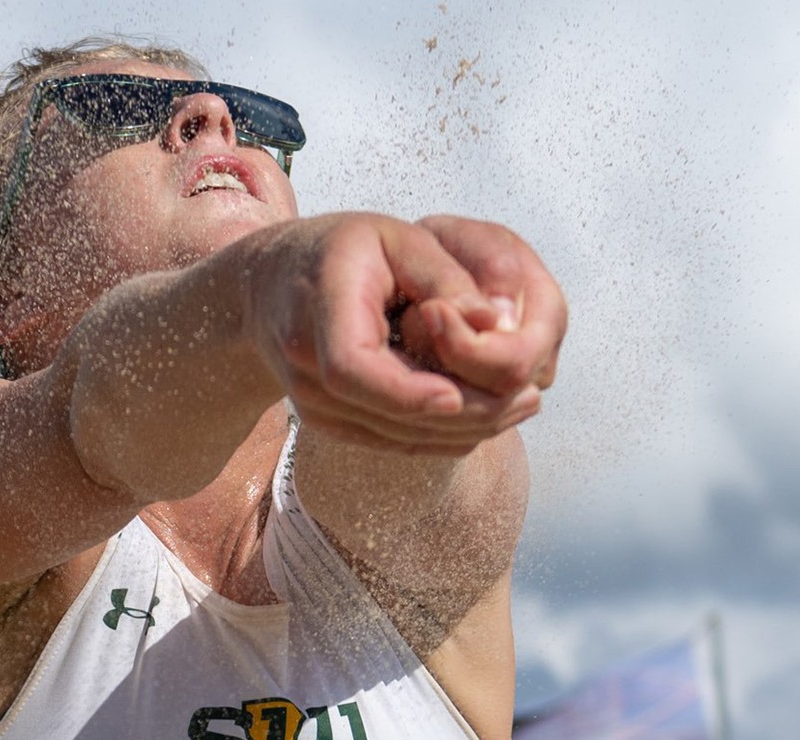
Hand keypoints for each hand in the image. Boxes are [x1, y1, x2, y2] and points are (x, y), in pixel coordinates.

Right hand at [248, 213, 563, 454]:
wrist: (269, 289)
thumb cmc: (339, 251)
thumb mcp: (392, 236)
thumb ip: (444, 275)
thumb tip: (499, 319)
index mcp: (316, 319)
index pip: (352, 370)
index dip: (406, 392)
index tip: (458, 396)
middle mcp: (307, 375)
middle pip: (386, 415)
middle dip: (464, 415)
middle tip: (529, 399)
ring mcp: (318, 408)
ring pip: (399, 438)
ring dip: (467, 429)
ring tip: (524, 404)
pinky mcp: (336, 425)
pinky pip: (398, 442)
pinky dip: (448, 433)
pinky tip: (492, 413)